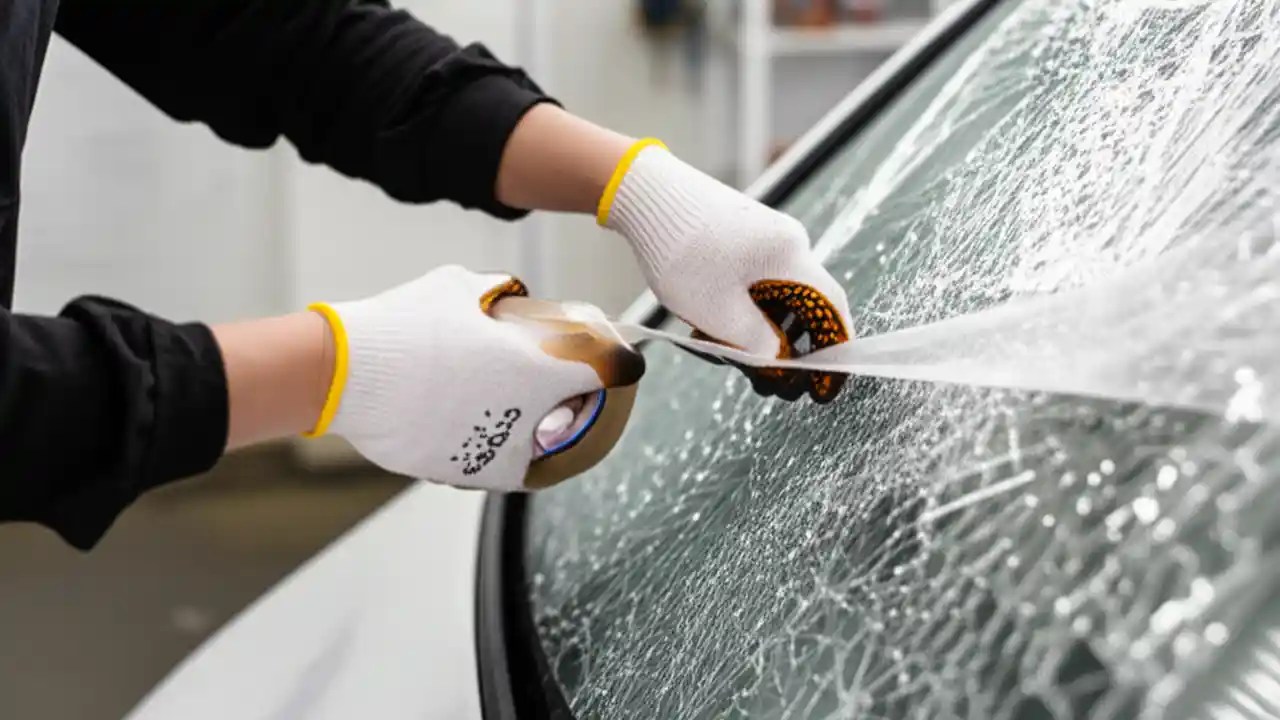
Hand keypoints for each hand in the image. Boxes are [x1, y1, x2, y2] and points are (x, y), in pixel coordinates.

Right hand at [306, 265, 643, 490]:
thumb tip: (513, 299)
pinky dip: (494, 441)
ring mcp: (498, 451)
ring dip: (535, 423)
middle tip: (568, 383)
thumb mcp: (465, 287)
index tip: (621, 359)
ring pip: (540, 444)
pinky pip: (496, 460)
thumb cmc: (408, 325)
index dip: (622, 359)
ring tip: (509, 399)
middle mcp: (531, 417)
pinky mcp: (465, 474)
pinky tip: (473, 417)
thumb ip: (503, 296)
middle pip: (583, 414)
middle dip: (578, 398)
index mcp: (543, 367)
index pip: (617, 367)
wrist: (346, 374)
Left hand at [600, 141, 854, 401]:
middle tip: (771, 384)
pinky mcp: (742, 236)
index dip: (835, 347)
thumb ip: (756, 344)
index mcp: (790, 255)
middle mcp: (786, 241)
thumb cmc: (680, 252)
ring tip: (729, 356)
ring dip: (761, 331)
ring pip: (776, 296)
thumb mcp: (718, 313)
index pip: (831, 305)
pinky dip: (744, 310)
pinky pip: (756, 282)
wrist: (644, 194)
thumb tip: (781, 363)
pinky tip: (715, 327)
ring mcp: (764, 236)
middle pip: (804, 304)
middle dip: (790, 348)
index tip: (825, 383)